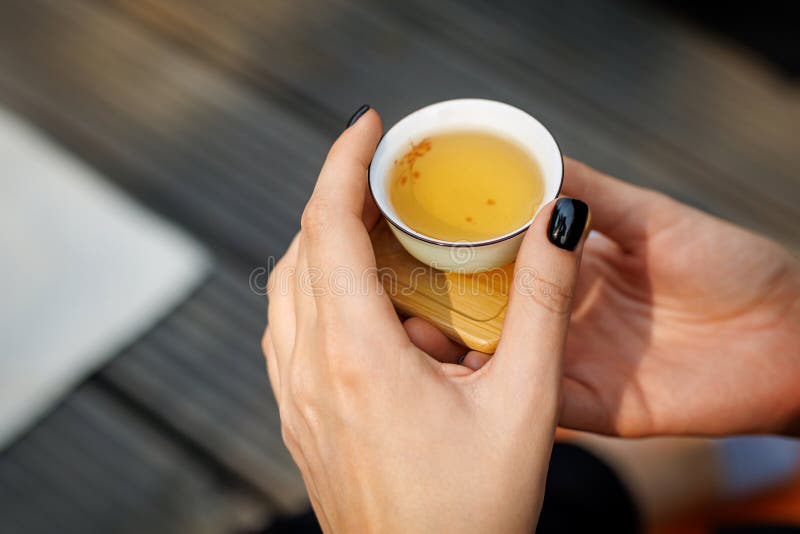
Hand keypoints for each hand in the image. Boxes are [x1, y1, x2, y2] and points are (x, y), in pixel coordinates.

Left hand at [261, 109, 588, 532]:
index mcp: (357, 357)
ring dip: (323, 247)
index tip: (369, 123)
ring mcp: (296, 399)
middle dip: (338, 198)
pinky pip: (290, 333)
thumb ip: (541, 304)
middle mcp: (310, 371)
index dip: (342, 161)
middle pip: (300, 250)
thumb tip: (556, 222)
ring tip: (377, 234)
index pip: (326, 227)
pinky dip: (317, 294)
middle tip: (389, 177)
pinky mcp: (300, 422)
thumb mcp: (526, 404)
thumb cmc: (476, 512)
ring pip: (287, 291)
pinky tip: (365, 309)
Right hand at [412, 158, 799, 436]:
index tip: (415, 234)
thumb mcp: (654, 218)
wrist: (791, 339)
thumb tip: (534, 165)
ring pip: (504, 358)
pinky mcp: (593, 406)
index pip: (501, 258)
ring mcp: (573, 360)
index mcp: (573, 268)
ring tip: (414, 335)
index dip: (458, 250)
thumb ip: (594, 196)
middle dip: (444, 304)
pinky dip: (504, 395)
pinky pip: (539, 403)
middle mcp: (563, 314)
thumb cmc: (731, 265)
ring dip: (461, 352)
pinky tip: (469, 381)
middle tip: (396, 288)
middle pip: (491, 310)